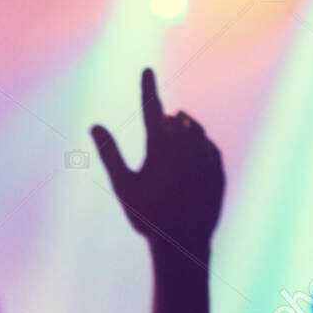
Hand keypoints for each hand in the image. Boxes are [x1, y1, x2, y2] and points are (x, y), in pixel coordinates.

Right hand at [91, 68, 223, 254]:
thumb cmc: (148, 216)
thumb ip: (110, 153)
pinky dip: (199, 145)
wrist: (184, 243)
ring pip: (194, 131)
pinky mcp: (218, 169)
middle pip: (173, 121)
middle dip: (164, 120)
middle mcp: (186, 144)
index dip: (147, 87)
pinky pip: (209, 148)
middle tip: (157, 120)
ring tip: (177, 129)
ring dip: (183, 127)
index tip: (147, 70)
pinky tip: (194, 152)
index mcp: (160, 145)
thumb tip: (94, 126)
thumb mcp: (123, 186)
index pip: (151, 106)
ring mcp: (205, 156)